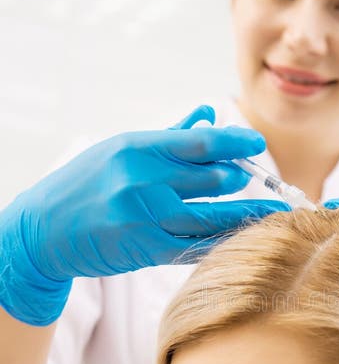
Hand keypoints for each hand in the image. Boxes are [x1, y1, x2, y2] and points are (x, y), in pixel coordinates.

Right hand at [0, 105, 288, 325]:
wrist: (42, 231)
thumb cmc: (87, 184)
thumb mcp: (121, 150)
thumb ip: (170, 135)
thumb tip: (209, 114)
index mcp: (137, 149)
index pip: (200, 141)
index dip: (236, 142)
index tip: (258, 142)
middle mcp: (142, 181)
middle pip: (212, 178)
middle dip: (241, 178)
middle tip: (259, 178)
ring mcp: (144, 217)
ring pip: (211, 216)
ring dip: (245, 213)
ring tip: (271, 211)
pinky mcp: (145, 250)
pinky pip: (196, 246)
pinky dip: (222, 240)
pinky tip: (243, 236)